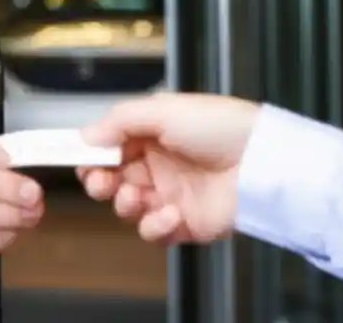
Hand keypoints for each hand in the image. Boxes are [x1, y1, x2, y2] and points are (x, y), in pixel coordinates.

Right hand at [76, 92, 259, 244]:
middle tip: (101, 181)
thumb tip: (86, 135)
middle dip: (99, 181)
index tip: (79, 158)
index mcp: (153, 134)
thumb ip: (119, 121)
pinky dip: (154, 225)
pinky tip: (170, 213)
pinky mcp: (186, 224)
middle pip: (111, 179)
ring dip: (124, 204)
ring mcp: (171, 195)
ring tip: (136, 197)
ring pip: (127, 207)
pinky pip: (154, 231)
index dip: (92, 154)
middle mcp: (159, 165)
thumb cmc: (222, 127)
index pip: (110, 146)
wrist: (263, 163)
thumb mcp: (164, 110)